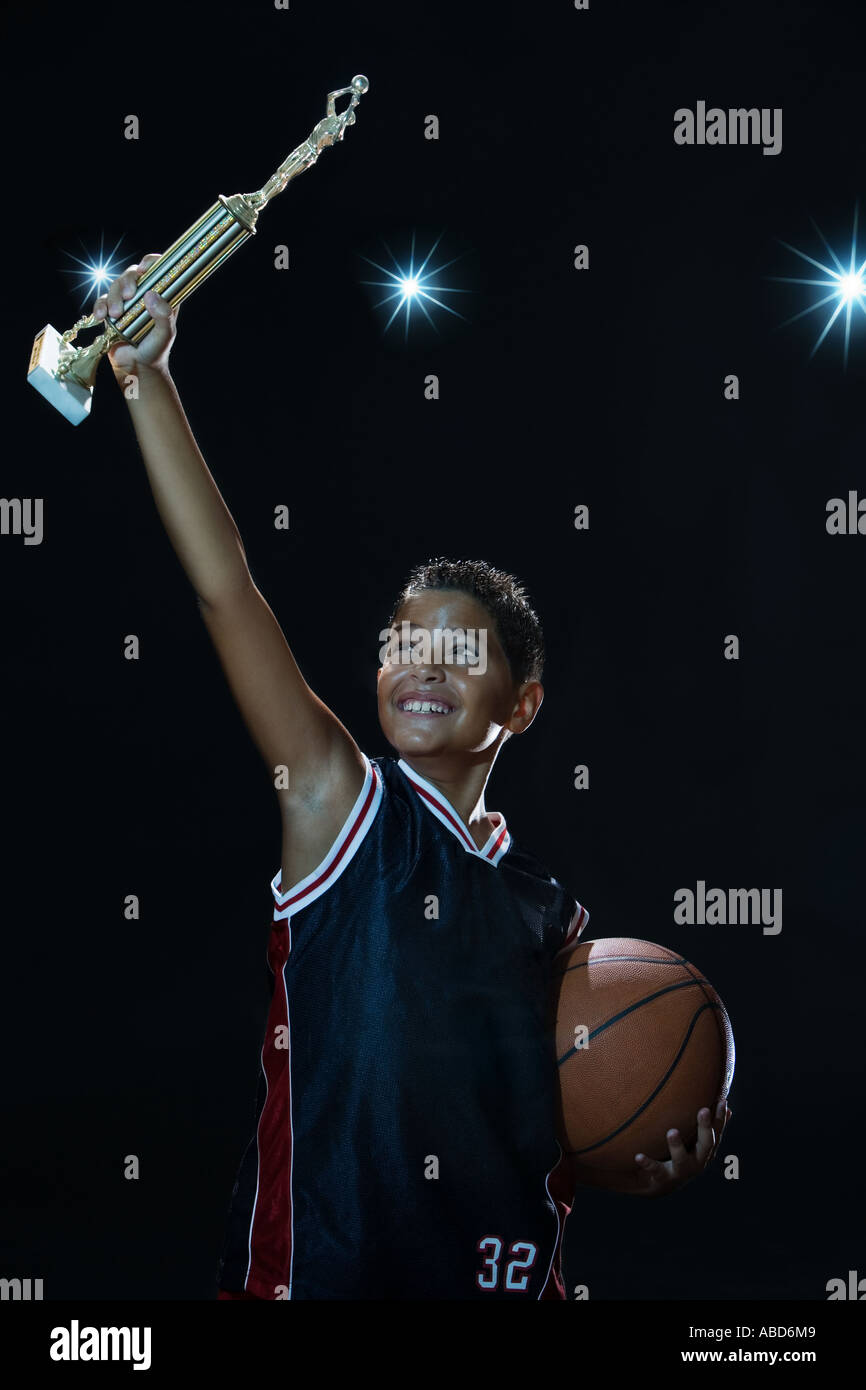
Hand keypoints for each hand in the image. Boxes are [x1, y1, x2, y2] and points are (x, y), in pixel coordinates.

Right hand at [91, 254, 178, 382]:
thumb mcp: (166, 334)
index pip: (157, 270)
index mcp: (161, 295)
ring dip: (113, 297)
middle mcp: (142, 294)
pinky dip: (99, 306)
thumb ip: (164, 316)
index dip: (150, 263)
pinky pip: (101, 301)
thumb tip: (150, 294)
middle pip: (132, 274)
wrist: (137, 368)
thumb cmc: (155, 350)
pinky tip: (101, 316)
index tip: (145, 268)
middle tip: (129, 295)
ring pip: (115, 286)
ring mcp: (125, 302)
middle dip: (127, 281)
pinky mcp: (110, 311)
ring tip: (116, 315)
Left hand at [632, 1098, 730, 1197]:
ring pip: (681, 1160)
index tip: (723, 1101)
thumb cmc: (680, 1156)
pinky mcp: (662, 1179)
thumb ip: (709, 1127)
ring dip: (677, 1146)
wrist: (658, 1185)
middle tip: (703, 1110)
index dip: (720, 1119)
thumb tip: (729, 1108)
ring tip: (672, 1131)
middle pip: (705, 1146)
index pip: (716, 1133)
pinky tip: (638, 1156)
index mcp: (704, 1152)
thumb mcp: (695, 1142)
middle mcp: (696, 1163)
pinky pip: (655, 1170)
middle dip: (705, 1128)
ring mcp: (680, 1172)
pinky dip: (648, 1163)